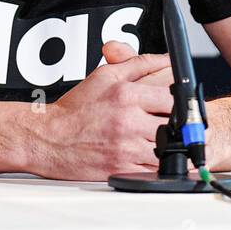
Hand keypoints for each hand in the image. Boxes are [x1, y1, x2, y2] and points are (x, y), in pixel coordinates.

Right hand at [21, 41, 172, 180]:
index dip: (182, 102)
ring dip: (171, 148)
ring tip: (165, 143)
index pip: (172, 98)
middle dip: (179, 126)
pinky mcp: (122, 169)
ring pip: (167, 150)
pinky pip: (154, 171)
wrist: (48, 138)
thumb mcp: (105, 76)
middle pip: (174, 125)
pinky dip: (158, 166)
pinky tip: (153, 158)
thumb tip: (166, 58)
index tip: (182, 106)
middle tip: (177, 126)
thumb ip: (139, 63)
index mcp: (126, 95)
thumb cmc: (76, 109)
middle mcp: (128, 121)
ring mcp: (125, 148)